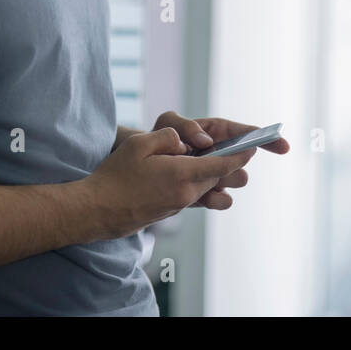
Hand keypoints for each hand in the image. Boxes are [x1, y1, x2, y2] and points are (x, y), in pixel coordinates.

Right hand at [82, 128, 254, 239]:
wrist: (97, 210)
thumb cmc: (115, 175)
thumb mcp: (140, 145)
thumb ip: (168, 137)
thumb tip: (184, 142)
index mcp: (183, 175)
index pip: (223, 165)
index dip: (240, 155)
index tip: (253, 147)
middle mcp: (186, 194)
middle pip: (217, 176)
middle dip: (229, 164)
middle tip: (239, 149)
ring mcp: (178, 206)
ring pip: (205, 186)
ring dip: (210, 174)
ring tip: (209, 159)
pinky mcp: (170, 212)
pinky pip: (192, 194)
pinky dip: (195, 182)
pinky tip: (185, 172)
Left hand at [151, 111, 289, 209]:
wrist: (139, 171)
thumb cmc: (154, 140)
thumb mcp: (168, 123)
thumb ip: (185, 126)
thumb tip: (205, 141)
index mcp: (215, 132)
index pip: (245, 133)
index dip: (265, 138)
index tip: (283, 146)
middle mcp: (219, 153)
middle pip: (243, 159)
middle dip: (237, 162)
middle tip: (223, 165)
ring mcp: (214, 175)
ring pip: (236, 180)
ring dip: (227, 180)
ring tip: (210, 180)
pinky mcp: (205, 195)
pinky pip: (221, 200)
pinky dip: (217, 200)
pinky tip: (206, 197)